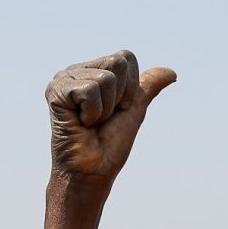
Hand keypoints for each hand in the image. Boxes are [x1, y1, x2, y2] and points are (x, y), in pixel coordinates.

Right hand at [45, 50, 175, 180]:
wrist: (93, 170)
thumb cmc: (110, 144)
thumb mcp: (134, 110)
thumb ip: (147, 88)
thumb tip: (172, 72)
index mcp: (93, 71)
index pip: (126, 58)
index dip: (131, 89)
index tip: (118, 110)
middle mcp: (76, 71)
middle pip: (117, 64)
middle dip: (119, 97)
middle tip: (102, 117)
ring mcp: (63, 79)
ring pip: (106, 79)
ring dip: (105, 109)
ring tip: (90, 122)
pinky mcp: (56, 91)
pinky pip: (90, 91)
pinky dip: (93, 113)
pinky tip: (81, 123)